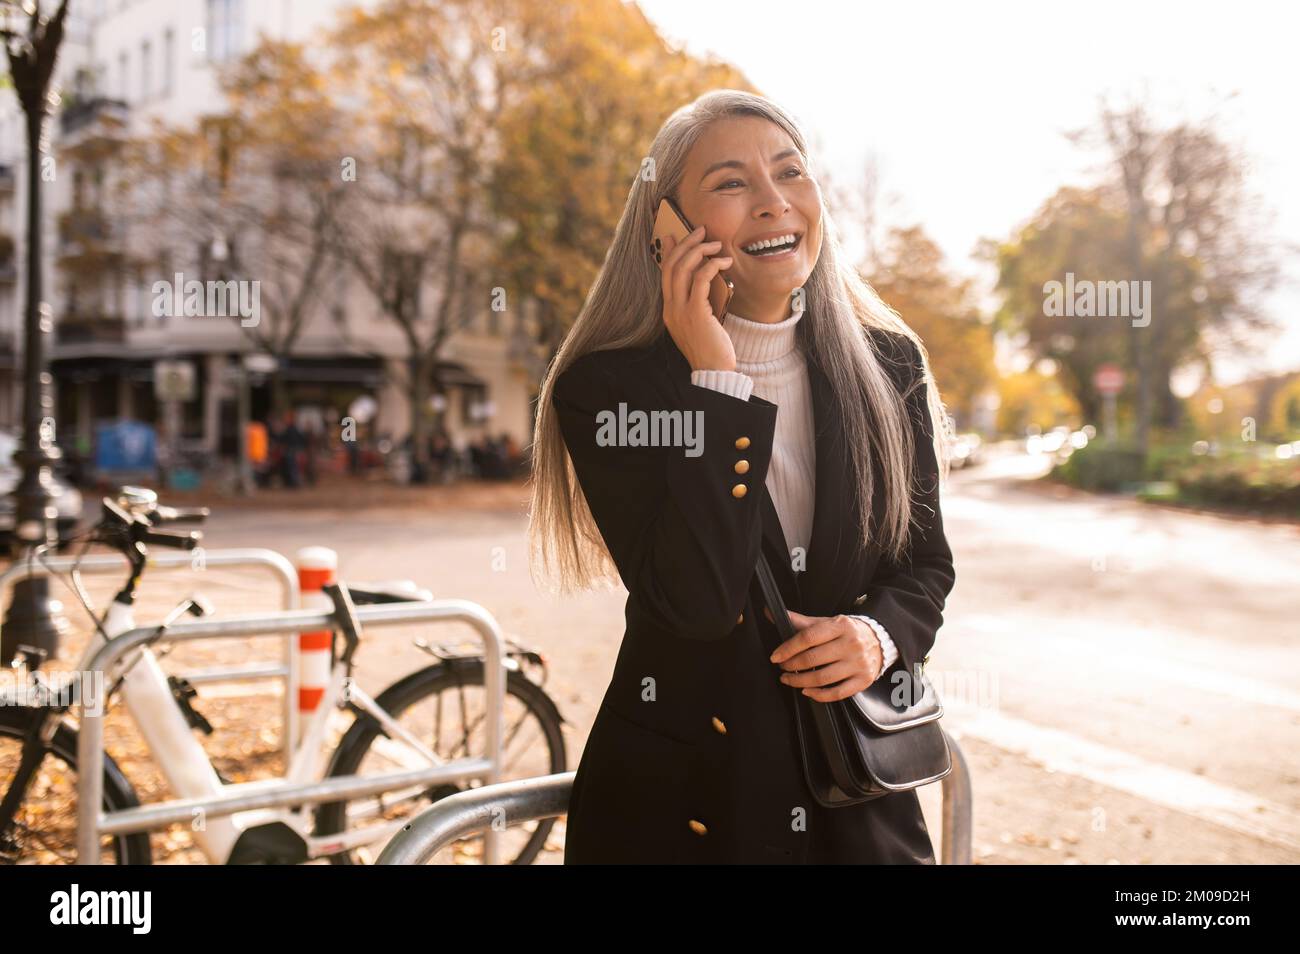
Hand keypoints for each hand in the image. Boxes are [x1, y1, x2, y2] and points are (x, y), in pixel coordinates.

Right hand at [657, 226, 735, 372]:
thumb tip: (705, 280)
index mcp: (669, 310)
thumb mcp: (700, 323)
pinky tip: (724, 261)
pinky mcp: (696, 312)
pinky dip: (712, 265)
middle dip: (685, 243)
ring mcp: (680, 310)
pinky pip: (701, 279)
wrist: (713, 372)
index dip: (669, 251)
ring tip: (715, 243)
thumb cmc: (711, 349)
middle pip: (671, 265)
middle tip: (700, 230)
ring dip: (699, 250)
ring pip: (683, 268)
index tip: (675, 234)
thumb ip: (698, 303)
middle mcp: (670, 308)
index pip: (665, 273)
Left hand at [764, 607, 883, 701]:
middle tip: (782, 667)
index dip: (788, 648)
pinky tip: (807, 691)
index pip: (808, 637)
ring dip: (800, 682)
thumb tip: (771, 613)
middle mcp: (851, 644)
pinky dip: (819, 695)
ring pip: (822, 678)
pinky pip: (837, 693)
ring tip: (789, 679)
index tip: (775, 656)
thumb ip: (800, 621)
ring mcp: (858, 664)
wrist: (881, 640)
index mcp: (840, 626)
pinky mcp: (863, 680)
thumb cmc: (848, 632)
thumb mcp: (827, 622)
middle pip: (813, 659)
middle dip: (791, 666)